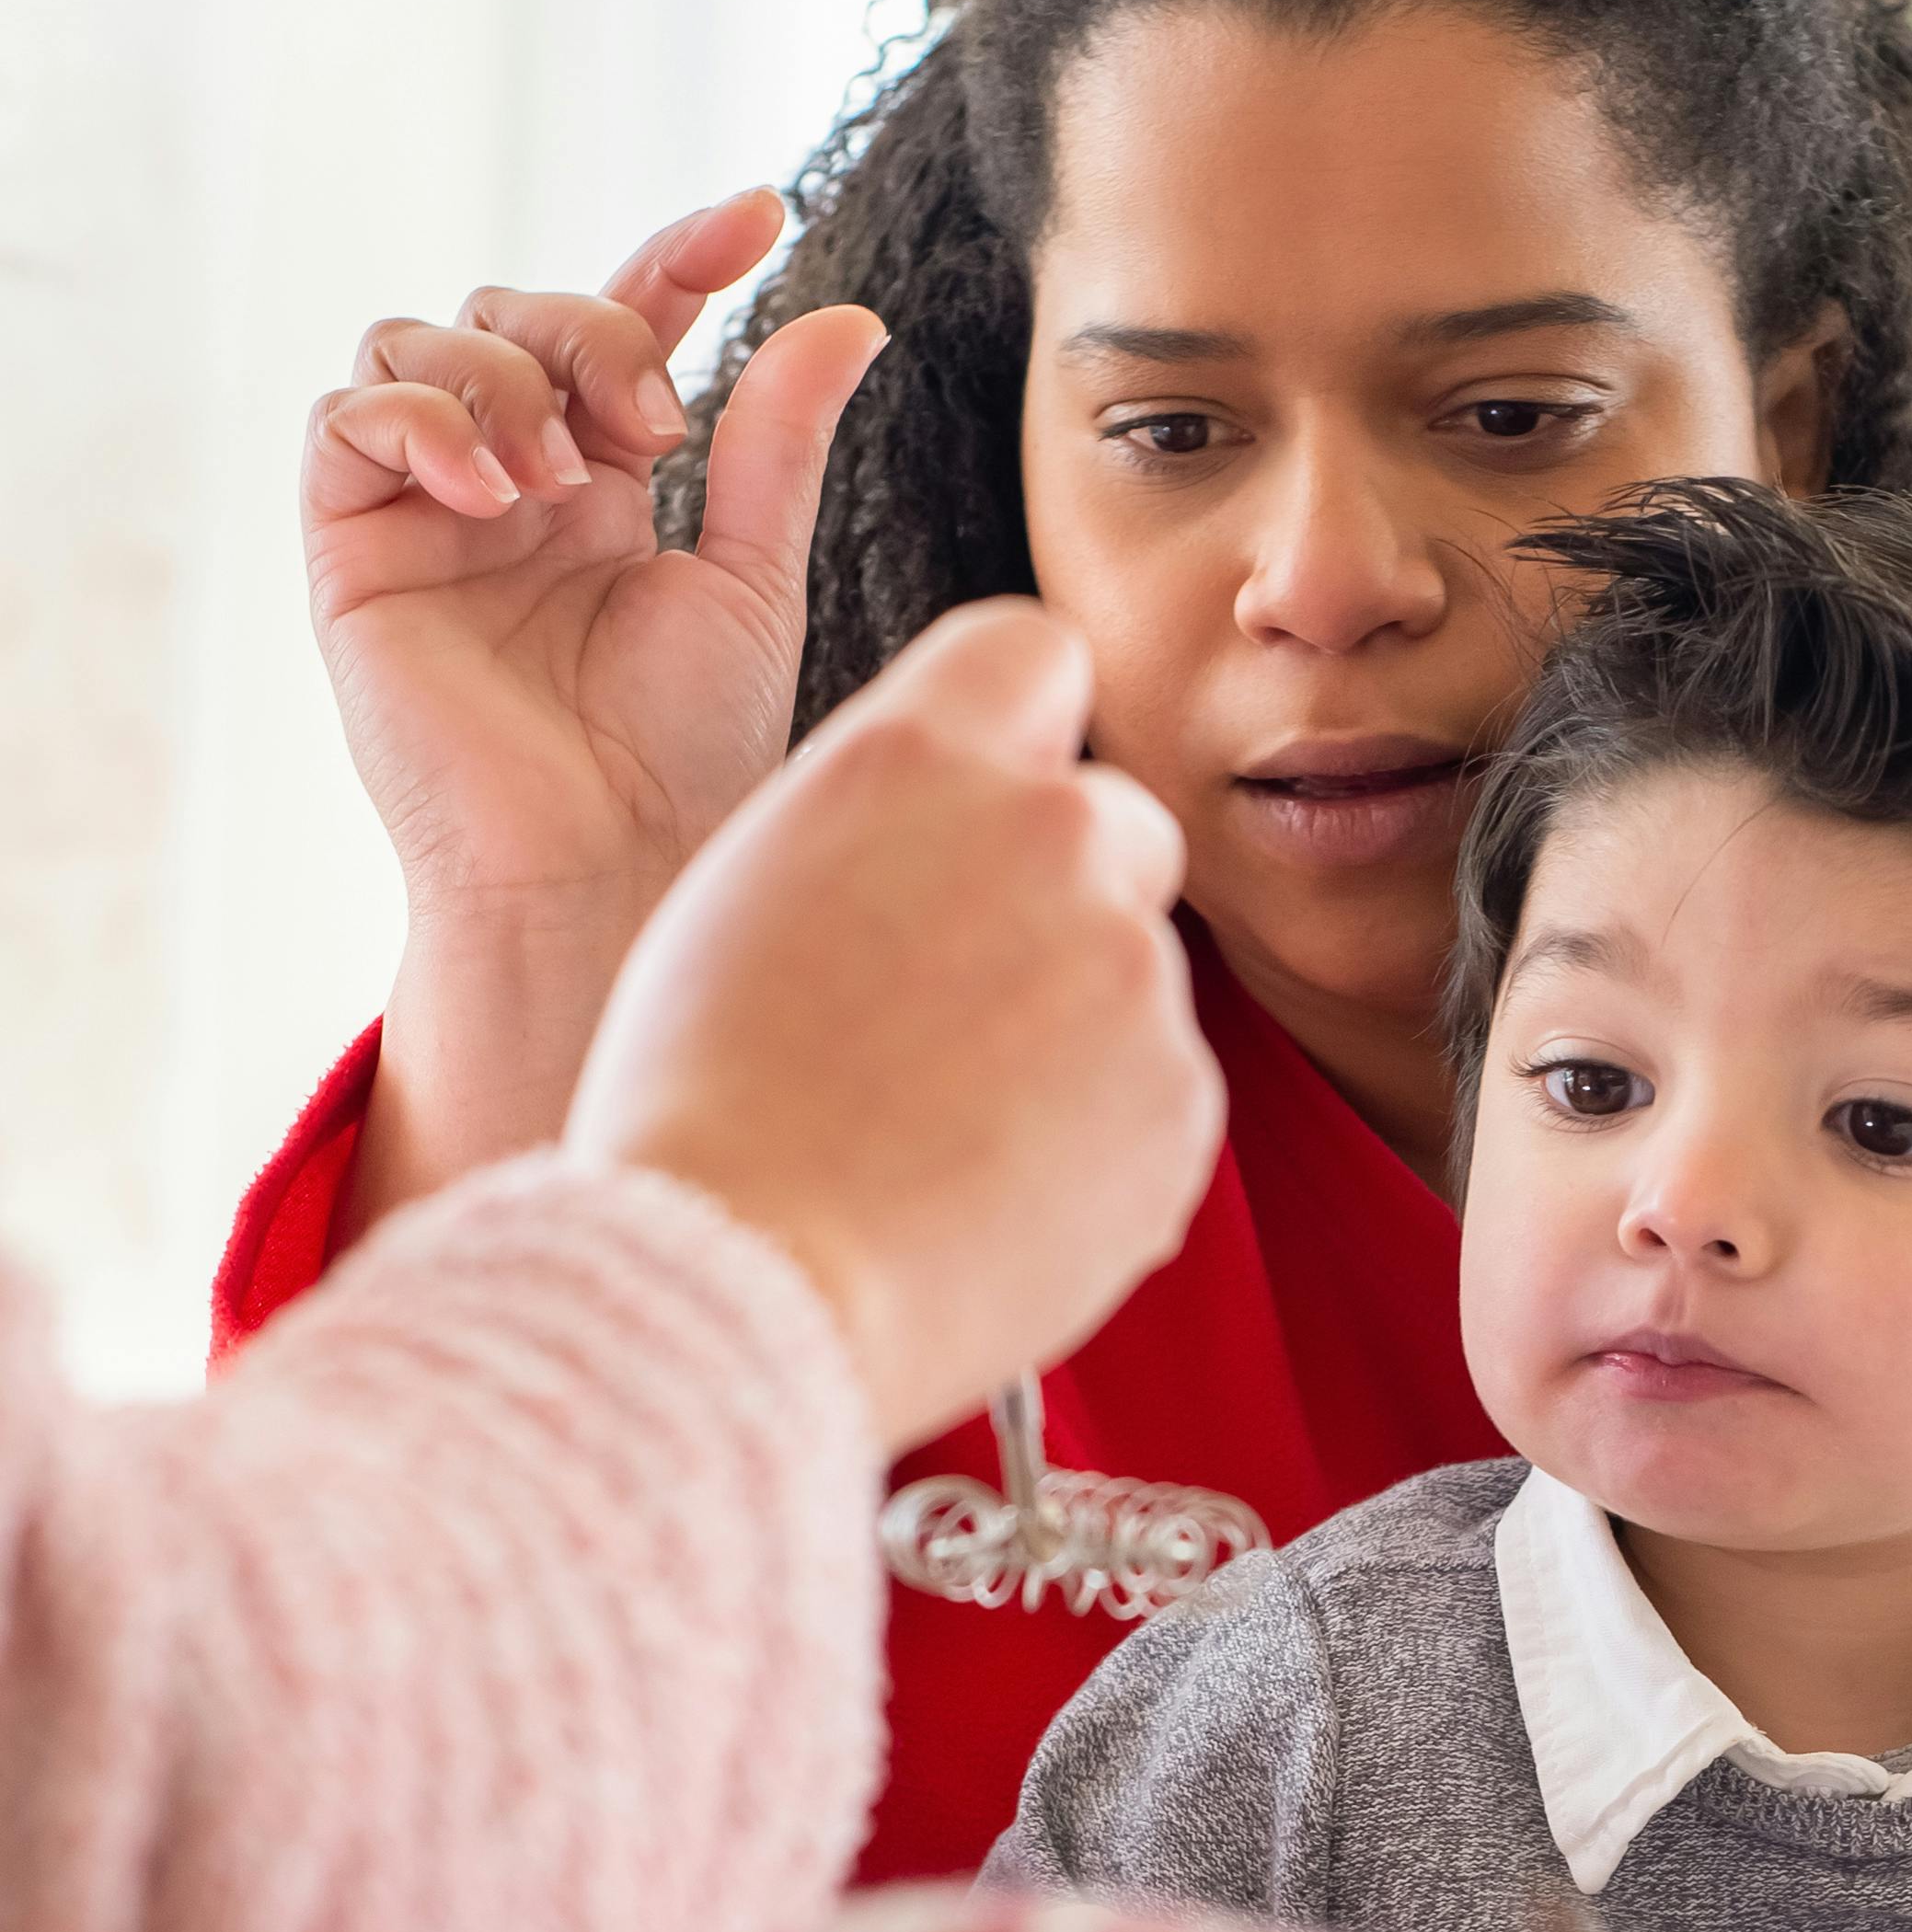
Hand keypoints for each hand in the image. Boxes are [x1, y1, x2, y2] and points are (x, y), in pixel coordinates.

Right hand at [306, 191, 886, 1221]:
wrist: (613, 869)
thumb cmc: (688, 758)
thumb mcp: (753, 577)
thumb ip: (777, 441)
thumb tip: (844, 310)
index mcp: (607, 490)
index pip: (625, 324)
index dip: (682, 255)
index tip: (763, 216)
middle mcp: (509, 487)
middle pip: (515, 312)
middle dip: (590, 332)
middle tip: (653, 425)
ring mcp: (426, 515)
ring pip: (421, 340)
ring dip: (503, 376)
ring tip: (568, 479)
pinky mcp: (353, 552)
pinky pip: (345, 418)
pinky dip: (420, 417)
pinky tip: (496, 487)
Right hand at [566, 601, 1223, 1452]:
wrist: (749, 1282)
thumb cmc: (707, 1104)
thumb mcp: (751, 892)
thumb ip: (881, 830)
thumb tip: (954, 836)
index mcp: (918, 759)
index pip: (1035, 649)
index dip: (1021, 728)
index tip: (994, 796)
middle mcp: (1049, 835)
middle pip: (1116, 820)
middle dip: (1067, 897)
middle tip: (961, 1007)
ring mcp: (1133, 971)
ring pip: (1135, 974)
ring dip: (1076, 1035)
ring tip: (946, 1133)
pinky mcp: (1184, 1101)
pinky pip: (1161, 1098)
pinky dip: (1104, 1143)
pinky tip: (993, 1196)